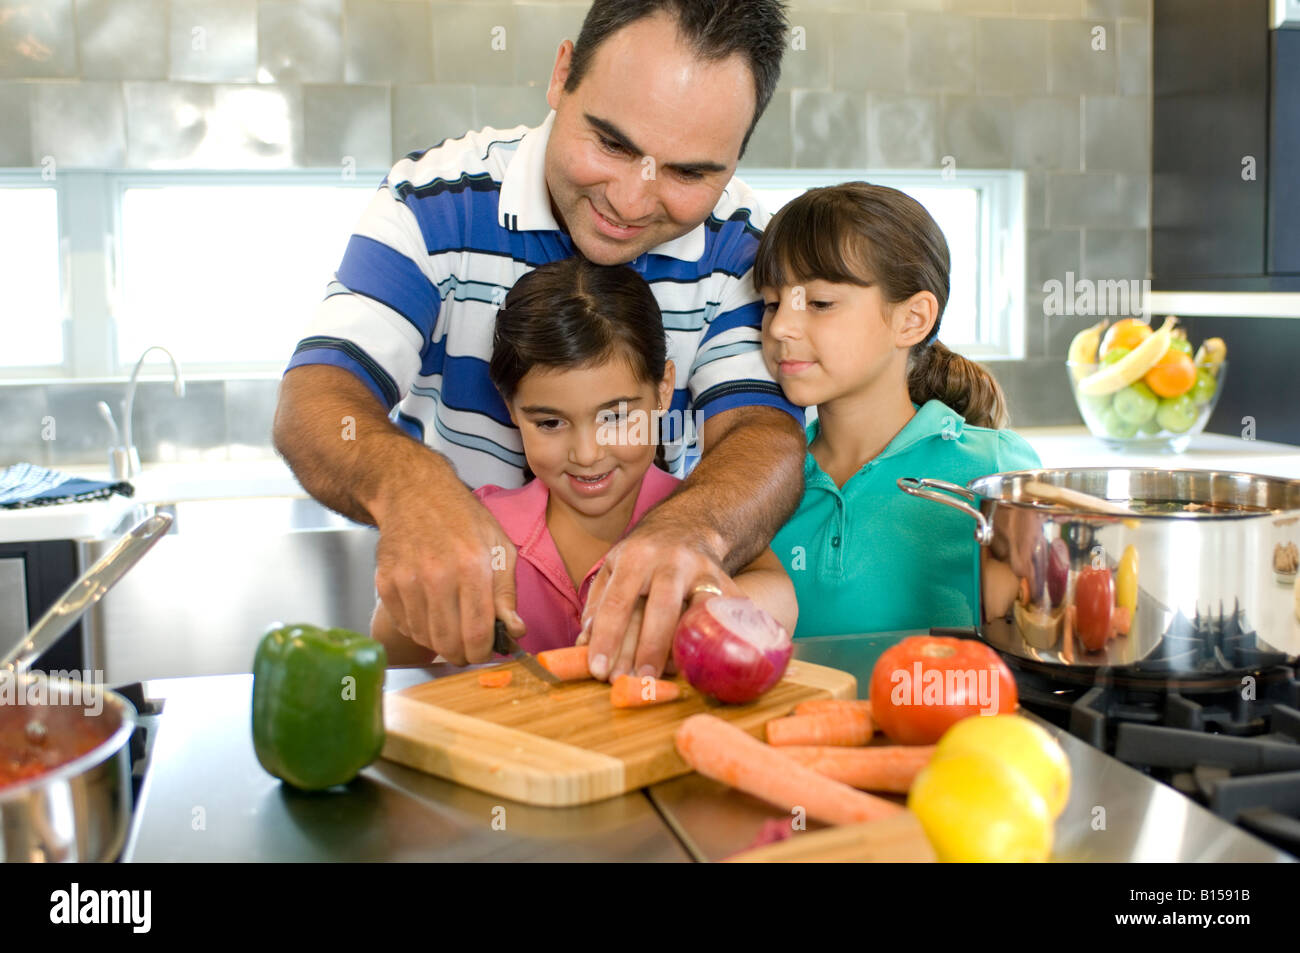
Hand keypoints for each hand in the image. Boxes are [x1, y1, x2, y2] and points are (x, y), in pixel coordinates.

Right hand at [372, 478, 524, 666]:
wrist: (414, 494)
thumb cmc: (462, 520)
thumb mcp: (500, 548)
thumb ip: (507, 593)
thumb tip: (515, 631)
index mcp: (472, 566)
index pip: (477, 633)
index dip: (483, 654)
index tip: (485, 653)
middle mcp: (437, 575)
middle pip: (448, 643)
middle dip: (462, 654)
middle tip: (468, 646)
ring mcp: (406, 581)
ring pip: (425, 638)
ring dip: (440, 641)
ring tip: (451, 623)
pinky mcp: (385, 584)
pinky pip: (405, 626)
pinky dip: (420, 628)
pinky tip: (431, 611)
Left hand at [579, 519, 743, 679]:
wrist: (689, 526)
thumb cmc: (644, 555)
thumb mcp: (613, 567)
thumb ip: (598, 604)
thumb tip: (585, 645)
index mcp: (636, 556)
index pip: (618, 601)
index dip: (607, 638)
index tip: (598, 669)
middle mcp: (671, 561)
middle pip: (661, 608)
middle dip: (648, 649)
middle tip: (637, 680)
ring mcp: (703, 572)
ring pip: (695, 614)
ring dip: (680, 650)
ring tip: (665, 677)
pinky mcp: (726, 584)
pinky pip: (721, 618)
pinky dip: (712, 641)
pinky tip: (697, 665)